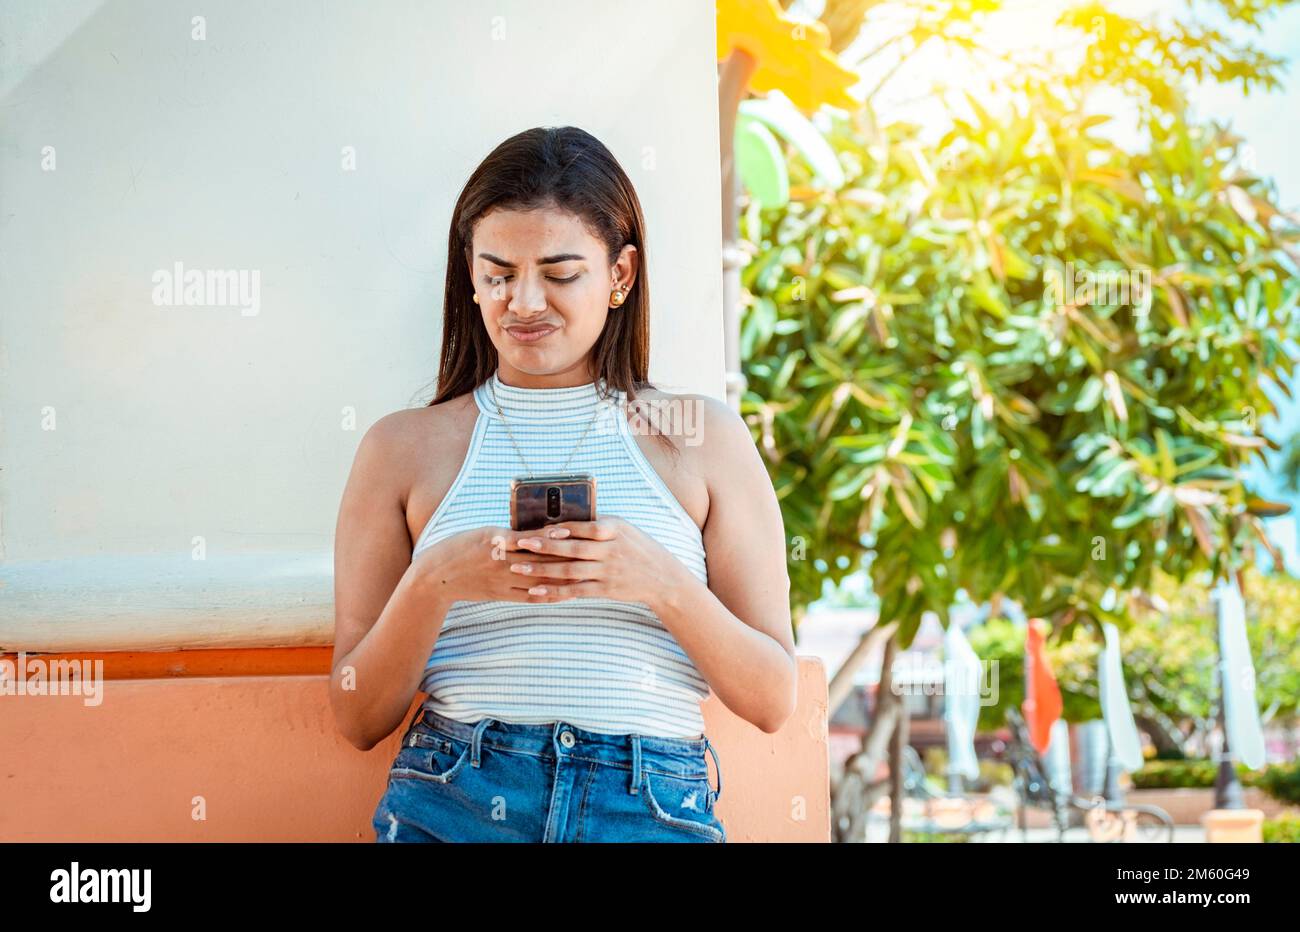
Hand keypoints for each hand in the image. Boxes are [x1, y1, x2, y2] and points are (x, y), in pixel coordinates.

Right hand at [410, 525, 592, 603]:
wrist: (436, 576)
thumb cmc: (460, 548)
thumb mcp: (483, 533)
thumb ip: (508, 534)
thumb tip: (536, 531)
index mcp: (496, 539)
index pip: (530, 537)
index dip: (551, 536)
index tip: (571, 532)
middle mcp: (500, 559)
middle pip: (537, 559)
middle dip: (563, 557)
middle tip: (586, 555)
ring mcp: (500, 579)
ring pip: (536, 579)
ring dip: (560, 578)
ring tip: (583, 575)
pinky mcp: (499, 594)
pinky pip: (527, 596)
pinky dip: (546, 595)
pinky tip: (563, 594)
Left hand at [508, 516, 682, 605]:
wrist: (663, 578)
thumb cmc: (638, 548)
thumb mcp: (625, 529)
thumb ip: (599, 525)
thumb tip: (564, 521)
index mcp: (616, 530)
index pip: (587, 527)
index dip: (564, 527)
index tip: (542, 527)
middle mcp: (611, 550)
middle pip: (574, 548)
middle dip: (545, 546)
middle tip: (521, 543)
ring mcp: (608, 571)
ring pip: (570, 570)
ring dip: (542, 569)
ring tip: (520, 567)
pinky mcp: (605, 589)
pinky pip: (576, 590)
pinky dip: (555, 591)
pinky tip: (536, 590)